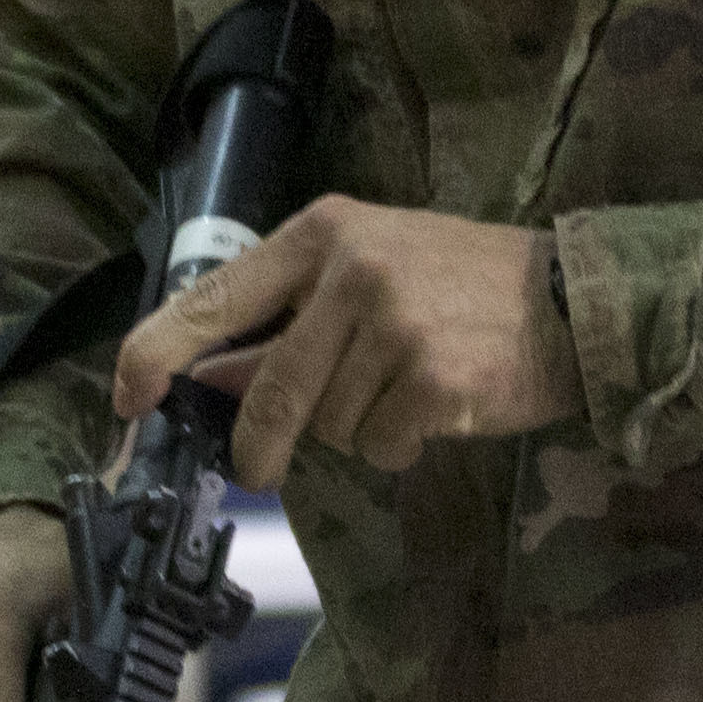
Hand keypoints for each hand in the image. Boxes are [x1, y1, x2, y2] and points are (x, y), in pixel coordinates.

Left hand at [111, 199, 571, 484]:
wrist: (574, 298)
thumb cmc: (460, 286)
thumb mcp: (368, 274)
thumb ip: (289, 322)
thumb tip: (210, 380)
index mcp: (321, 233)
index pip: (212, 299)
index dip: (156, 354)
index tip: (127, 398)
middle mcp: (351, 270)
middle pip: (266, 391)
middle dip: (258, 443)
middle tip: (259, 468)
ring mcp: (394, 324)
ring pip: (326, 424)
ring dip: (355, 430)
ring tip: (403, 392)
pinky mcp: (433, 379)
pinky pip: (378, 444)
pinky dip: (397, 445)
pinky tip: (433, 411)